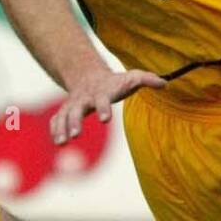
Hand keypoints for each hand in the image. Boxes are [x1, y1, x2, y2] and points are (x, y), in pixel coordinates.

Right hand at [51, 68, 165, 137]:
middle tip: (76, 134)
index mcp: (100, 93)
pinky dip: (55, 129)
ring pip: (63, 116)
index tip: (106, 120)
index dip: (103, 109)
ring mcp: (72, 105)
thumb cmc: (115, 82)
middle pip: (77, 109)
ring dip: (61, 128)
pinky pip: (57, 120)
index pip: (101, 100)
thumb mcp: (131, 77)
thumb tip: (165, 83)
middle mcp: (83, 99)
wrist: (90, 76)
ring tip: (61, 143)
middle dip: (75, 121)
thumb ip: (147, 79)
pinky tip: (57, 142)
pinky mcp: (66, 111)